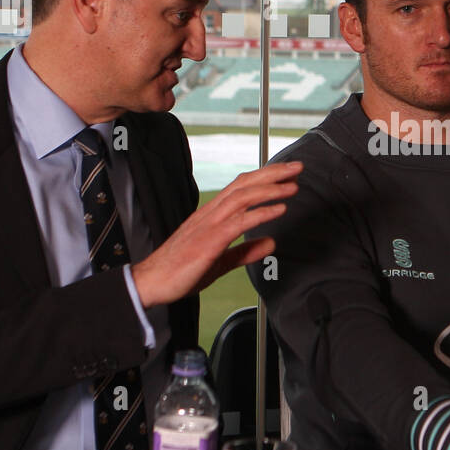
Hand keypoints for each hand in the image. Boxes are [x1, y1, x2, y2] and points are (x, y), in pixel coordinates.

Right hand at [131, 161, 300, 306]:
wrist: (152, 282)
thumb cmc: (180, 271)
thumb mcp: (220, 261)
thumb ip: (245, 251)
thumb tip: (270, 243)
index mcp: (211, 214)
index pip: (240, 187)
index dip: (264, 177)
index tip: (285, 173)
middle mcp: (210, 213)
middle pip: (244, 184)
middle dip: (273, 173)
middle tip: (297, 167)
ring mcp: (209, 224)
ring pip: (243, 196)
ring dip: (271, 189)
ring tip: (293, 186)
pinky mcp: (210, 240)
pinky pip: (240, 221)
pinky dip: (262, 212)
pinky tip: (280, 209)